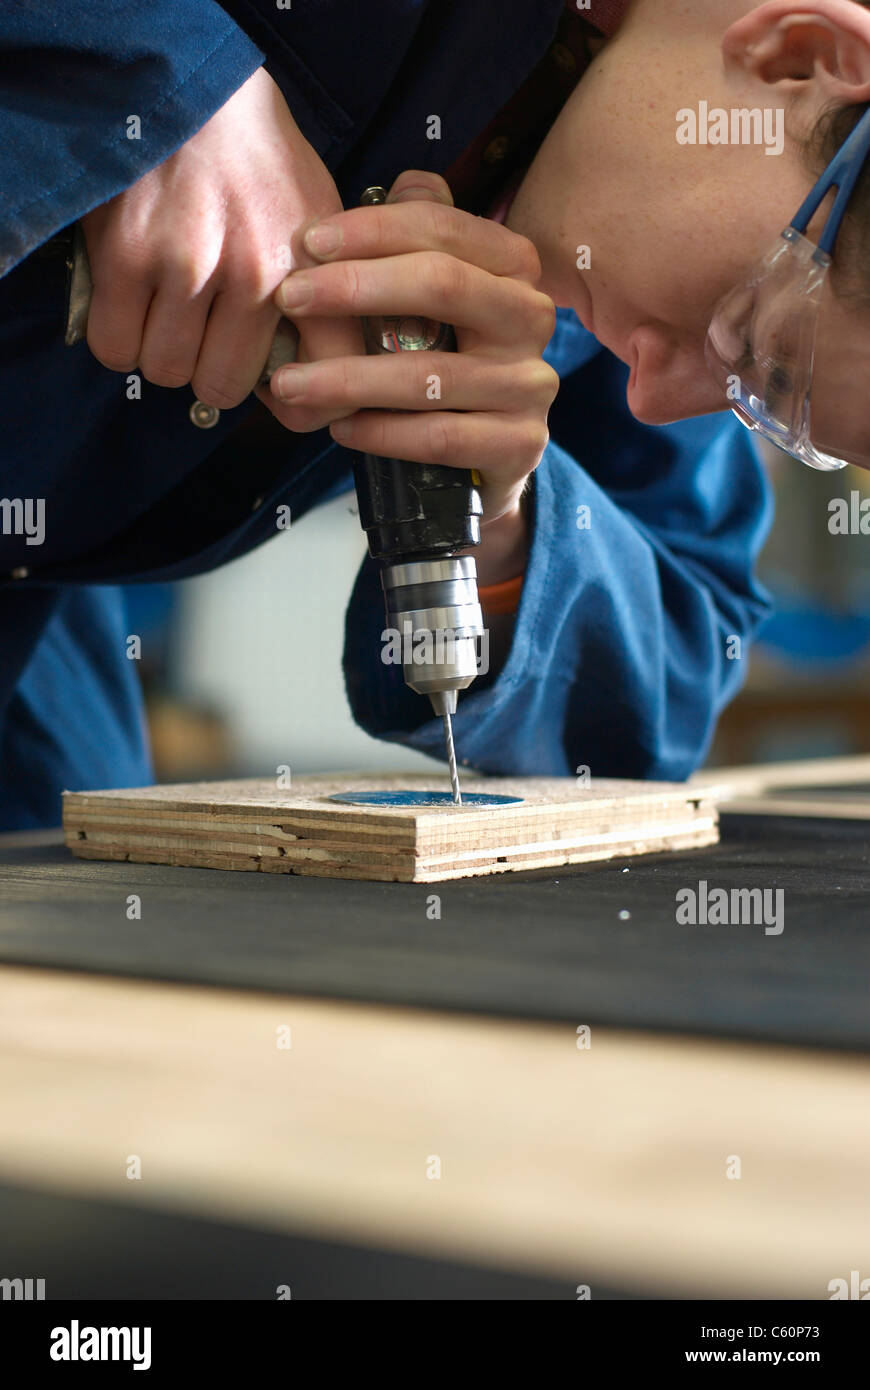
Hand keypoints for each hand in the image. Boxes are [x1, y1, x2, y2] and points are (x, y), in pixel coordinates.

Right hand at [80, 67, 363, 406]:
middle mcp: (254, 275)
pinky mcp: (128, 254)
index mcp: (312, 273)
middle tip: (209, 337)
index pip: (317, 389)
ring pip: (167, 371)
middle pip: (223, 389)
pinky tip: (134, 305)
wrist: (199, 89)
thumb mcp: (325, 228)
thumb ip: (329, 304)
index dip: (298, 404)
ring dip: (164, 352)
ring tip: (171, 311)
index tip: (282, 392)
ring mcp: (187, 265)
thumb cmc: (263, 164)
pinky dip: (120, 338)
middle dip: (212, 372)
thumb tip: (319, 385)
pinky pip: (116, 347)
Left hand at [264, 169, 558, 576]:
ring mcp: (531, 385)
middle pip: (444, 285)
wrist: (483, 459)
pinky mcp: (522, 444)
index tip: (307, 242)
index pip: (444, 228)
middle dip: (355, 288)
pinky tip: (341, 428)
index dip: (372, 229)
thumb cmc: (443, 363)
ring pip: (431, 373)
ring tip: (290, 383)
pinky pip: (440, 436)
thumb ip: (421, 238)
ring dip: (348, 378)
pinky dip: (383, 433)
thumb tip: (404, 181)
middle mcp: (530, 318)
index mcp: (512, 267)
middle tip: (290, 298)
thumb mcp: (433, 296)